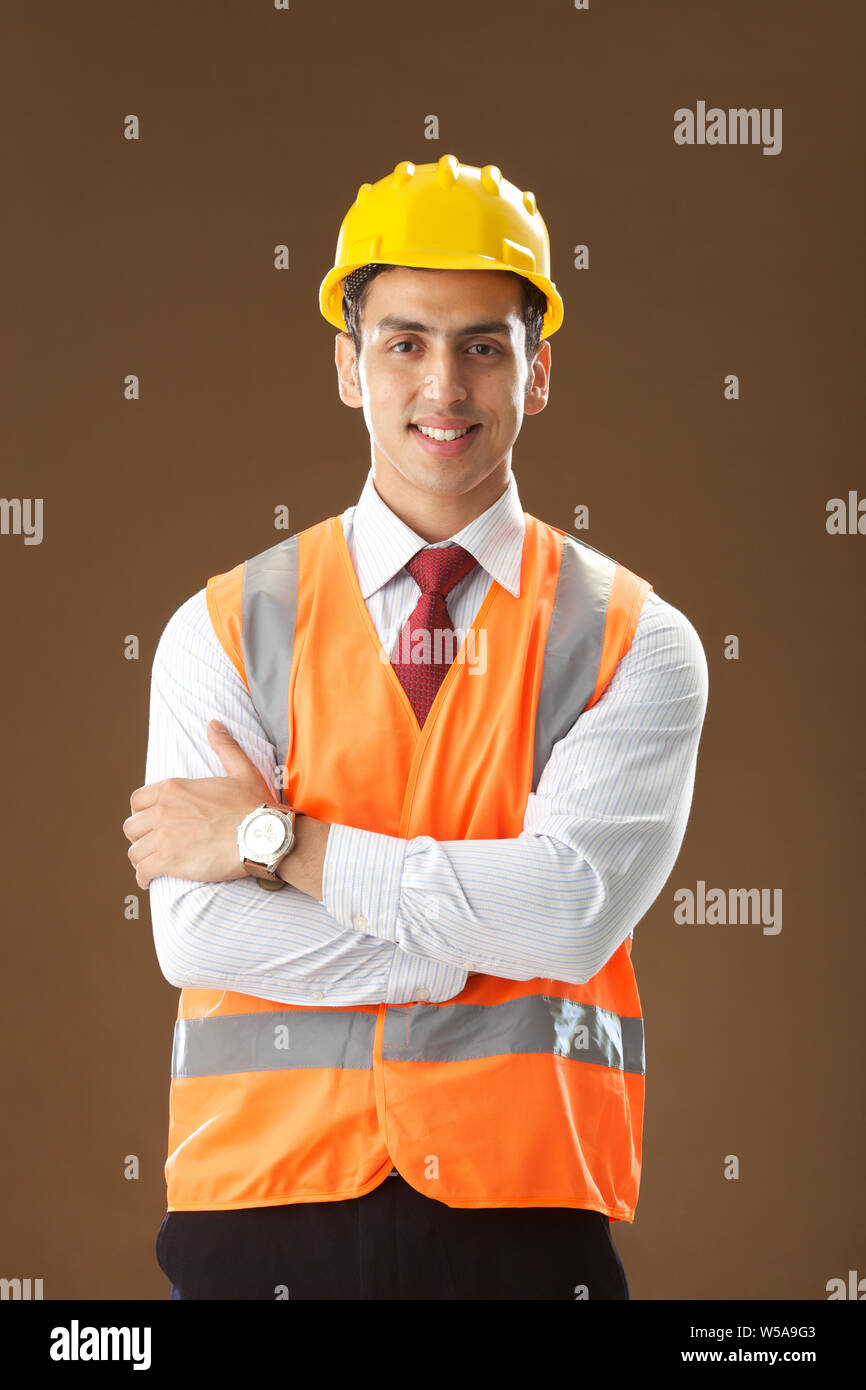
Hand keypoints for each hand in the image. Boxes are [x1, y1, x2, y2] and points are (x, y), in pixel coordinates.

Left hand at [122, 719, 277, 889]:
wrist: (262, 835)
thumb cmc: (254, 805)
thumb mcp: (241, 770)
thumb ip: (224, 746)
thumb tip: (214, 724)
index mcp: (173, 789)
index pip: (138, 801)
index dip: (143, 813)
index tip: (152, 823)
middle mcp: (162, 811)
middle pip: (132, 827)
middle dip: (141, 837)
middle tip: (153, 846)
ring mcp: (163, 837)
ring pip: (135, 851)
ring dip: (142, 859)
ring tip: (151, 866)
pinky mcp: (168, 861)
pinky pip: (143, 871)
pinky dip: (144, 878)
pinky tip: (150, 880)